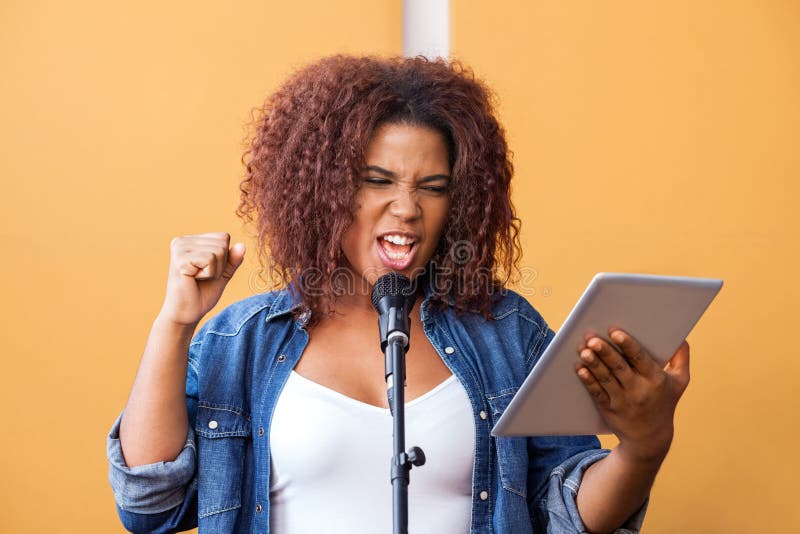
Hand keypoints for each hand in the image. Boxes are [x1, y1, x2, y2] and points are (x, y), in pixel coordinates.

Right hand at [159, 232, 245, 326]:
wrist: (186, 313)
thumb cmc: (202, 294)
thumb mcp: (223, 273)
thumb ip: (232, 259)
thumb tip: (243, 245)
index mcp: (190, 240)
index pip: (223, 237)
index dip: (224, 258)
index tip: (207, 271)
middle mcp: (182, 240)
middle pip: (222, 244)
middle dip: (220, 265)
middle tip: (202, 277)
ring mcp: (179, 248)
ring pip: (218, 251)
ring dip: (214, 271)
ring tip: (198, 278)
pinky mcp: (180, 259)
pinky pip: (210, 259)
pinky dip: (209, 273)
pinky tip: (193, 279)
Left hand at [575, 328, 689, 463]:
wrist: (651, 437)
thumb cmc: (664, 402)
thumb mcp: (680, 382)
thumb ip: (681, 358)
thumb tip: (680, 337)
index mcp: (656, 379)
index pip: (640, 359)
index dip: (627, 345)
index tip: (614, 332)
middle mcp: (639, 390)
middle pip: (619, 367)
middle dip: (605, 352)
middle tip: (592, 338)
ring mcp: (622, 401)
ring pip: (605, 379)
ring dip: (593, 364)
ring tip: (583, 350)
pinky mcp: (608, 409)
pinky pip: (596, 392)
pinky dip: (587, 380)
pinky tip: (579, 368)